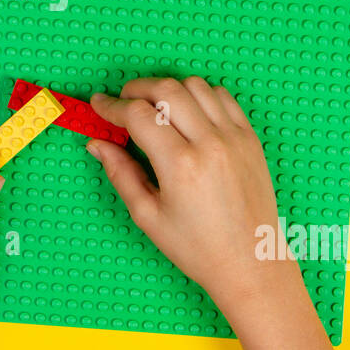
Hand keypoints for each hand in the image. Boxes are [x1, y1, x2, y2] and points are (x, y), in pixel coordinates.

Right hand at [87, 76, 284, 309]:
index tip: (99, 105)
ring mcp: (234, 137)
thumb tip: (98, 144)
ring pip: (195, 86)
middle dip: (136, 89)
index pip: (138, 114)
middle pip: (166, 89)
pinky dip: (199, 95)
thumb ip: (120, 174)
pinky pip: (222, 97)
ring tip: (154, 108)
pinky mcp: (250, 138)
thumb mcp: (148, 216)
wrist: (251, 264)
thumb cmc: (199, 248)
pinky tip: (187, 112)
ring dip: (168, 89)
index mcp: (181, 165)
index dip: (111, 106)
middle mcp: (210, 144)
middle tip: (122, 103)